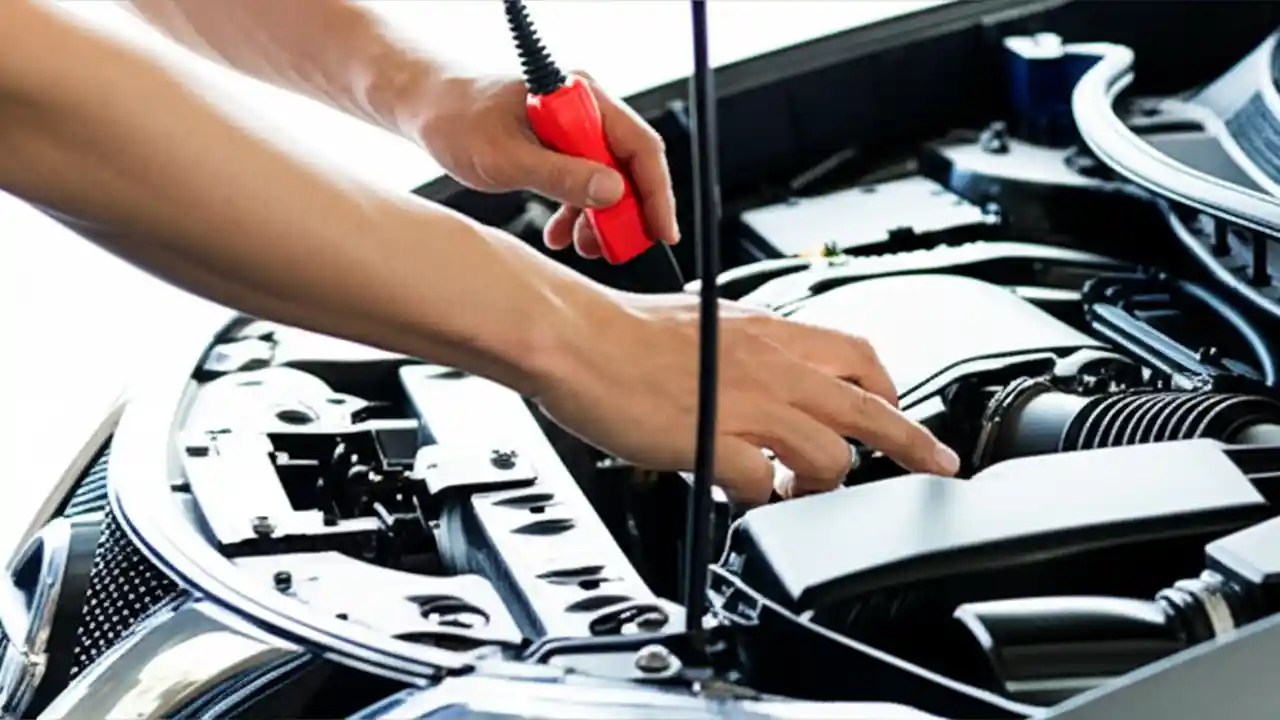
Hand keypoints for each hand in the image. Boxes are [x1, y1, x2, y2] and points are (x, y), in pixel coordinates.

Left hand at [416, 72, 678, 258]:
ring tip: (585, 246)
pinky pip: (585, 185)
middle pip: (630, 167)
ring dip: (601, 220)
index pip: (640, 146)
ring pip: (609, 182)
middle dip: (626, 214)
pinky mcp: (561, 148)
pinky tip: (562, 234)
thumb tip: (613, 193)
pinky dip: (578, 214)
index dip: (656, 193)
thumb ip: (561, 176)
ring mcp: (574, 130)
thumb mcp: (507, 158)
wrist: (429, 111)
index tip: (662, 232)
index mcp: (580, 99)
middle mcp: (585, 111)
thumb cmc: (459, 120)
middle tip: (616, 250)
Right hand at [532, 291, 960, 504]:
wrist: (578, 338)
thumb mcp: (704, 323)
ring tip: (797, 488)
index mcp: (769, 331)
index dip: (887, 387)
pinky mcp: (716, 443)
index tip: (898, 406)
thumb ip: (745, 353)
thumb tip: (764, 381)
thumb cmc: (624, 333)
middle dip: (913, 442)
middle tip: (937, 462)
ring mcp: (748, 406)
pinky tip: (741, 491)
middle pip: (867, 407)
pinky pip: (764, 484)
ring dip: (823, 480)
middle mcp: (771, 365)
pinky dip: (760, 496)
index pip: (856, 352)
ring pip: (829, 454)